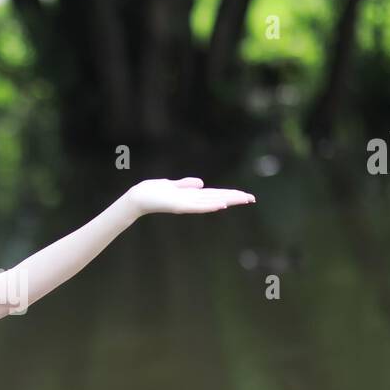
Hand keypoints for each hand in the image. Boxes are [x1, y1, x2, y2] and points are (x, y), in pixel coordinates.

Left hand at [126, 177, 255, 216]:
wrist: (138, 198)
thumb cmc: (152, 192)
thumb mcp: (172, 185)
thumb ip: (186, 185)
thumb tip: (201, 183)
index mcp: (191, 196)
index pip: (215, 194)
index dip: (230, 194)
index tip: (245, 195)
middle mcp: (191, 201)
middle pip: (218, 198)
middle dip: (234, 198)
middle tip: (252, 198)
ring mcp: (186, 204)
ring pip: (211, 202)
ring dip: (228, 200)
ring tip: (243, 199)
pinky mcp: (179, 206)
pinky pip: (197, 206)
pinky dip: (209, 205)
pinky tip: (222, 204)